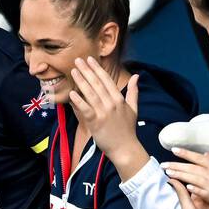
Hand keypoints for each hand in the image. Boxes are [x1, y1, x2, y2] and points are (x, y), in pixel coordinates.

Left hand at [67, 58, 146, 176]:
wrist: (125, 149)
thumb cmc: (128, 130)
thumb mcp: (133, 109)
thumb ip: (134, 91)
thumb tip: (136, 76)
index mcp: (120, 100)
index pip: (107, 80)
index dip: (97, 69)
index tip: (90, 59)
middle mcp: (111, 104)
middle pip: (97, 84)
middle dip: (87, 71)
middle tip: (78, 60)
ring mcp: (103, 113)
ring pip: (90, 93)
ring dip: (81, 81)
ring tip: (73, 71)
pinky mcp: (96, 122)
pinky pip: (86, 109)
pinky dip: (79, 101)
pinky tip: (72, 93)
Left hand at [162, 138, 208, 208]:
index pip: (199, 158)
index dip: (186, 153)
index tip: (173, 149)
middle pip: (194, 168)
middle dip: (178, 165)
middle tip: (164, 164)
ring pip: (196, 178)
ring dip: (182, 175)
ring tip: (169, 173)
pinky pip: (204, 193)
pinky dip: (196, 189)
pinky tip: (186, 186)